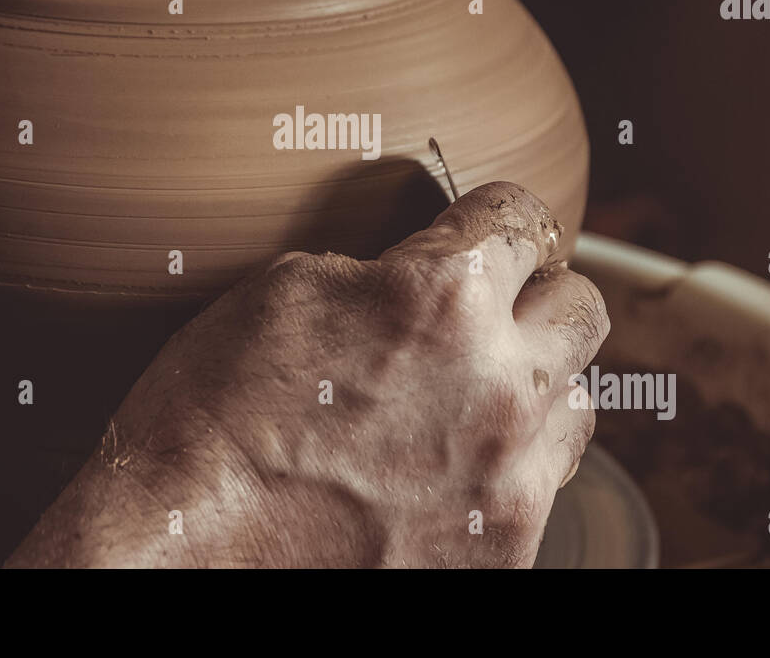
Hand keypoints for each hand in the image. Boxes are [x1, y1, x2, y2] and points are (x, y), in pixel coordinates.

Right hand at [8, 181, 608, 567]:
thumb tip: (425, 265)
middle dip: (536, 296)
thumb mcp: (285, 292)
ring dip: (534, 383)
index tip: (488, 232)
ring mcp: (512, 474)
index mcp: (442, 295)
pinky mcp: (507, 548)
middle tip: (489, 312)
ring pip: (579, 396)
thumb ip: (384, 268)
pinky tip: (456, 464)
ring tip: (472, 396)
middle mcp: (498, 381)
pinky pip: (549, 480)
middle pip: (581, 304)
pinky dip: (515, 462)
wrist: (188, 554)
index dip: (498, 218)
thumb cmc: (214, 416)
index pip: (522, 215)